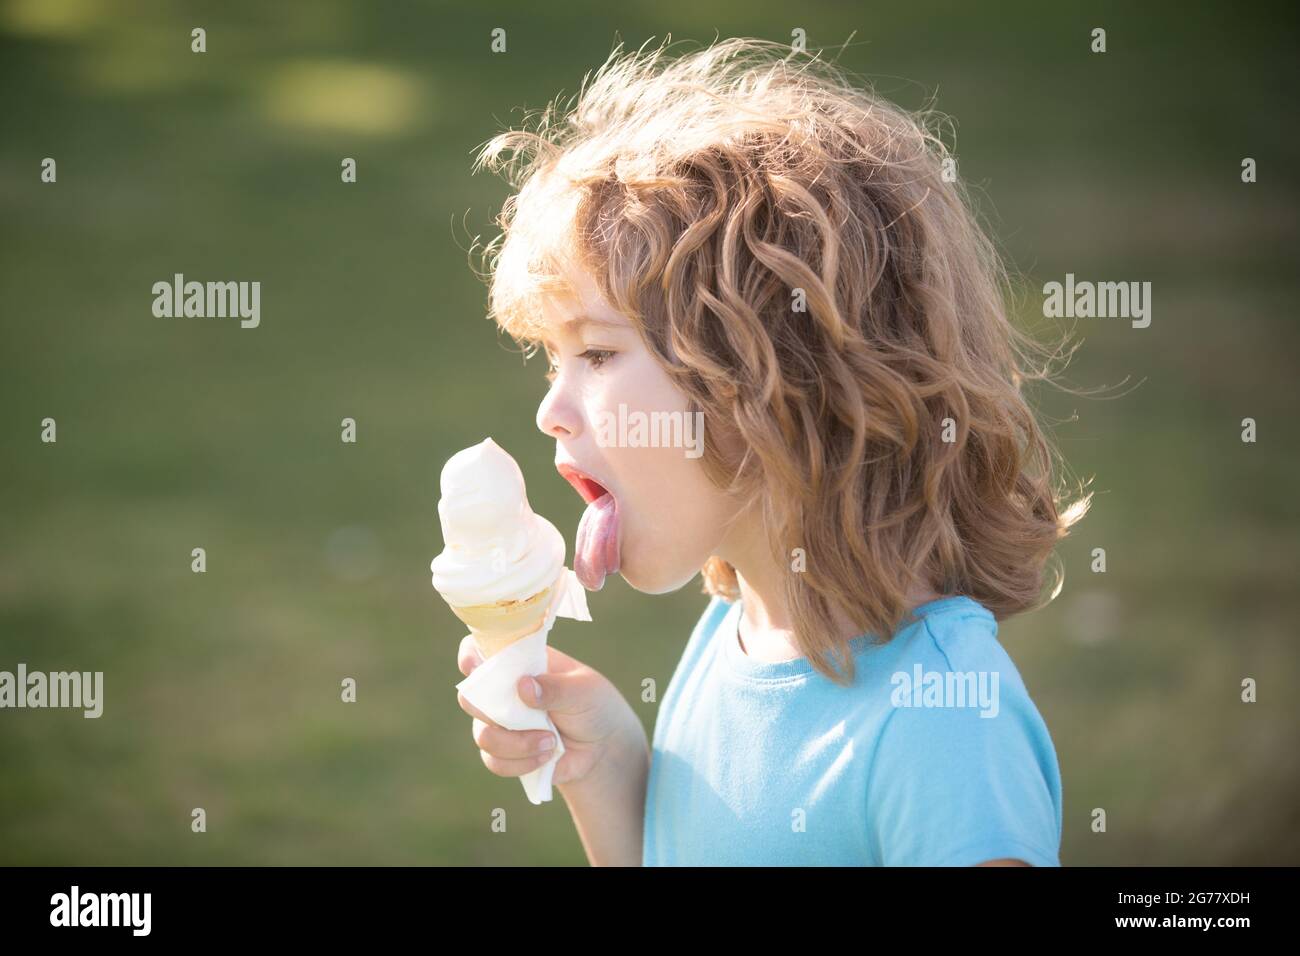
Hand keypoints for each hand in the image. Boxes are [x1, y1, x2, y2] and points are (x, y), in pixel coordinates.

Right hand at [456, 636, 641, 788]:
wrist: (604, 748)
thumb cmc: (594, 706)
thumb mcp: (584, 690)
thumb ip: (556, 687)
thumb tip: (524, 686)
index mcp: (520, 664)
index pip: (481, 650)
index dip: (470, 656)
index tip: (474, 667)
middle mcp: (504, 692)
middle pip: (470, 697)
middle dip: (489, 711)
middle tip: (519, 715)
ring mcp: (502, 724)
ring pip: (483, 735)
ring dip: (516, 743)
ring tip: (550, 740)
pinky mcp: (507, 754)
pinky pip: (495, 761)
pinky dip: (521, 763)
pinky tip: (547, 756)